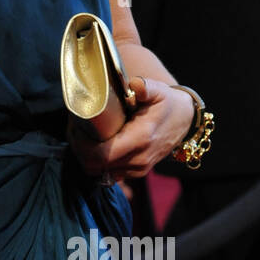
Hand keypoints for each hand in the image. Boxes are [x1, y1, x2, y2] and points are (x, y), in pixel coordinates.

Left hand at [69, 77, 194, 183]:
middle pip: (96, 165)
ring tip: (83, 136)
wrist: (185, 120)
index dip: (82, 145)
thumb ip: (145, 87)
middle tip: (74, 130)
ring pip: (100, 172)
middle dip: (80, 149)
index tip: (75, 127)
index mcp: (141, 139)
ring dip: (86, 157)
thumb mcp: (158, 91)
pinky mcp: (136, 172)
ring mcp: (138, 169)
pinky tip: (94, 147)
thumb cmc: (167, 103)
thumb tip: (134, 85)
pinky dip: (97, 163)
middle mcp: (139, 159)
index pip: (102, 154)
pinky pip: (109, 174)